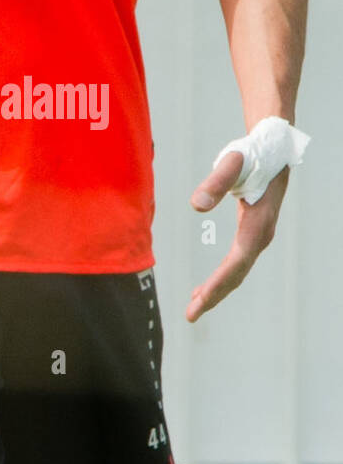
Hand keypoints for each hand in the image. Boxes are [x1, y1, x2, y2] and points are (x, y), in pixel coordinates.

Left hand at [185, 151, 288, 322]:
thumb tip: (196, 205)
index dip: (217, 284)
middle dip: (214, 295)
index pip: (236, 262)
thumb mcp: (232, 163)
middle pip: (237, 273)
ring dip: (217, 289)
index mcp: (258, 223)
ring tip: (194, 307)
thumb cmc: (251, 154)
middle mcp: (261, 234)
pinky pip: (237, 261)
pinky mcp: (253, 231)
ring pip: (237, 270)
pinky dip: (222, 277)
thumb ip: (215, 182)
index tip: (199, 301)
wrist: (272, 148)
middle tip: (190, 315)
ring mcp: (259, 235)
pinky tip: (207, 286)